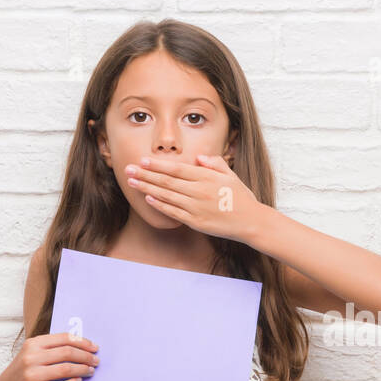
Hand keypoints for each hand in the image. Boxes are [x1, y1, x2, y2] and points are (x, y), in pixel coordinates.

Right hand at [0, 332, 99, 380]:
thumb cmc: (25, 369)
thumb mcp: (33, 352)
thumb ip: (52, 346)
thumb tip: (82, 342)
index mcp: (33, 344)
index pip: (64, 338)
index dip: (83, 342)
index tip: (95, 348)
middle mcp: (30, 357)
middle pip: (67, 353)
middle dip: (86, 356)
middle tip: (96, 361)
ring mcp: (31, 375)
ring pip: (66, 369)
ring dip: (83, 369)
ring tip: (91, 371)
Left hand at [124, 154, 262, 242]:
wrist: (252, 222)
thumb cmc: (241, 197)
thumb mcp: (230, 175)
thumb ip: (214, 163)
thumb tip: (198, 157)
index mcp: (207, 178)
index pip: (177, 169)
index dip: (158, 165)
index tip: (143, 160)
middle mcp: (199, 191)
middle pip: (167, 181)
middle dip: (145, 174)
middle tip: (128, 169)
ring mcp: (197, 208)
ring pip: (167, 196)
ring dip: (147, 188)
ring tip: (132, 182)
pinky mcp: (196, 222)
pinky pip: (174, 212)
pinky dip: (160, 205)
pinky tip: (148, 198)